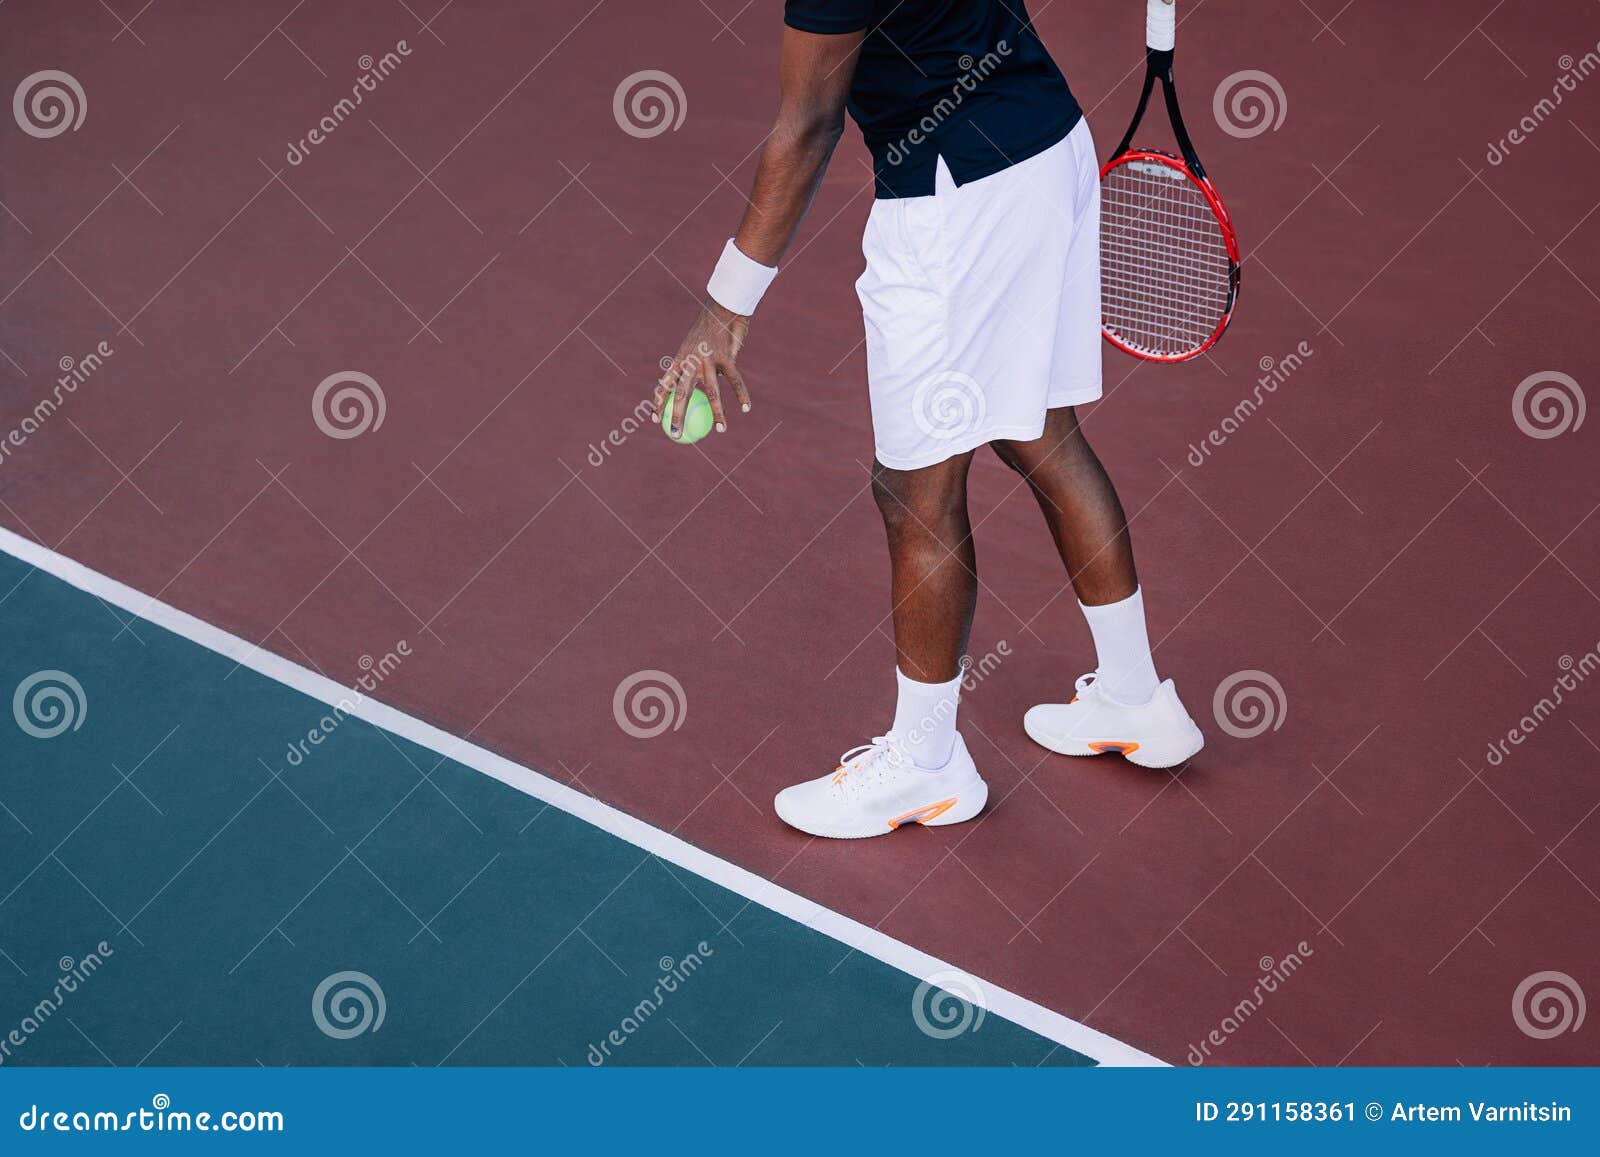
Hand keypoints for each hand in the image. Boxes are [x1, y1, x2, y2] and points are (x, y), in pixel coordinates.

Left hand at [654, 300, 750, 437]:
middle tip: (675, 434)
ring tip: (721, 430)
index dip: (657, 402)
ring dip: (717, 413)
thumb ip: (696, 366)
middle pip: (681, 393)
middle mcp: (691, 361)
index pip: (664, 384)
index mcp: (680, 360)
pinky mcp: (726, 357)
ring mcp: (708, 359)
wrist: (720, 307)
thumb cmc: (707, 330)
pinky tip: (745, 408)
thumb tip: (700, 387)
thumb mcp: (695, 347)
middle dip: (676, 415)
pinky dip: (741, 395)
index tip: (654, 419)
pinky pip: (735, 381)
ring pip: (712, 392)